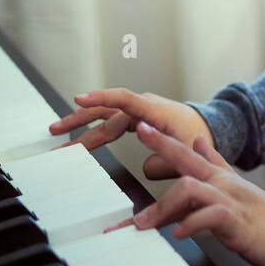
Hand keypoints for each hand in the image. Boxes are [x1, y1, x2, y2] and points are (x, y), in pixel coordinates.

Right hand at [49, 89, 215, 179]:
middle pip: (107, 111)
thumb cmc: (199, 138)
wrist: (209, 128)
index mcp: (155, 111)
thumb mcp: (186, 154)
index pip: (125, 99)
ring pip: (105, 114)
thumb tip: (145, 167)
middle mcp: (144, 107)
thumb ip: (166, 163)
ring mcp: (140, 111)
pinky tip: (79, 133)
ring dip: (81, 122)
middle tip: (56, 131)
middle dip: (79, 121)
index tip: (80, 98)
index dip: (101, 98)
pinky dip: (94, 127)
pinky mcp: (137, 118)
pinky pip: (112, 120)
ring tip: (57, 130)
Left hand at [114, 119, 264, 265]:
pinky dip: (191, 223)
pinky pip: (210, 215)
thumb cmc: (256, 214)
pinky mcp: (235, 219)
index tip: (140, 127)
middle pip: (185, 164)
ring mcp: (228, 198)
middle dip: (157, 166)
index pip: (185, 151)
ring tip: (145, 224)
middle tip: (129, 203)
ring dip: (164, 206)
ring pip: (191, 188)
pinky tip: (178, 234)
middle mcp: (220, 181)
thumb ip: (213, 162)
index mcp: (216, 174)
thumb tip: (198, 141)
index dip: (162, 139)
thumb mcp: (232, 183)